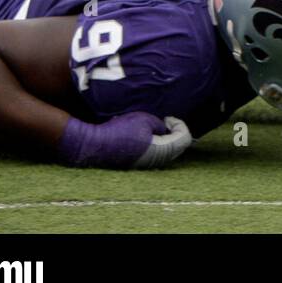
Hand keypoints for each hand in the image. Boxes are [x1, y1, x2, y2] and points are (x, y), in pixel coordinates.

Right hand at [58, 111, 191, 168]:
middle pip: (178, 145)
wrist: (95, 144)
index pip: (185, 139)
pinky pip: (155, 153)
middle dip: (174, 130)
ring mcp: (148, 165)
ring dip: (164, 136)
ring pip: (167, 150)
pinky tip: (144, 133)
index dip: (180, 125)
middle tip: (163, 120)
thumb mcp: (144, 120)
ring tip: (152, 126)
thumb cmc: (120, 130)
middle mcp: (157, 162)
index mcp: (162, 151)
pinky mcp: (139, 164)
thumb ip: (161, 125)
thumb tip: (166, 130)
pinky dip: (155, 142)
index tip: (167, 117)